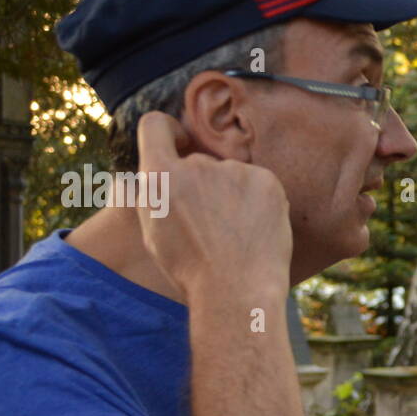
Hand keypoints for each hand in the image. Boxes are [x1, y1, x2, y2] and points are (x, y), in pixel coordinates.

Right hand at [134, 111, 292, 300]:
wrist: (236, 291)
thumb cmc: (191, 270)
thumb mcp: (153, 233)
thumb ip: (153, 195)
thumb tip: (151, 174)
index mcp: (160, 176)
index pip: (155, 125)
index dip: (167, 132)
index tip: (178, 143)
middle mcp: (195, 165)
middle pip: (198, 162)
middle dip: (203, 187)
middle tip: (211, 227)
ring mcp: (233, 170)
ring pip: (231, 177)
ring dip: (231, 196)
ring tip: (235, 235)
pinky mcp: (265, 179)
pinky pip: (258, 183)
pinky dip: (258, 202)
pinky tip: (254, 231)